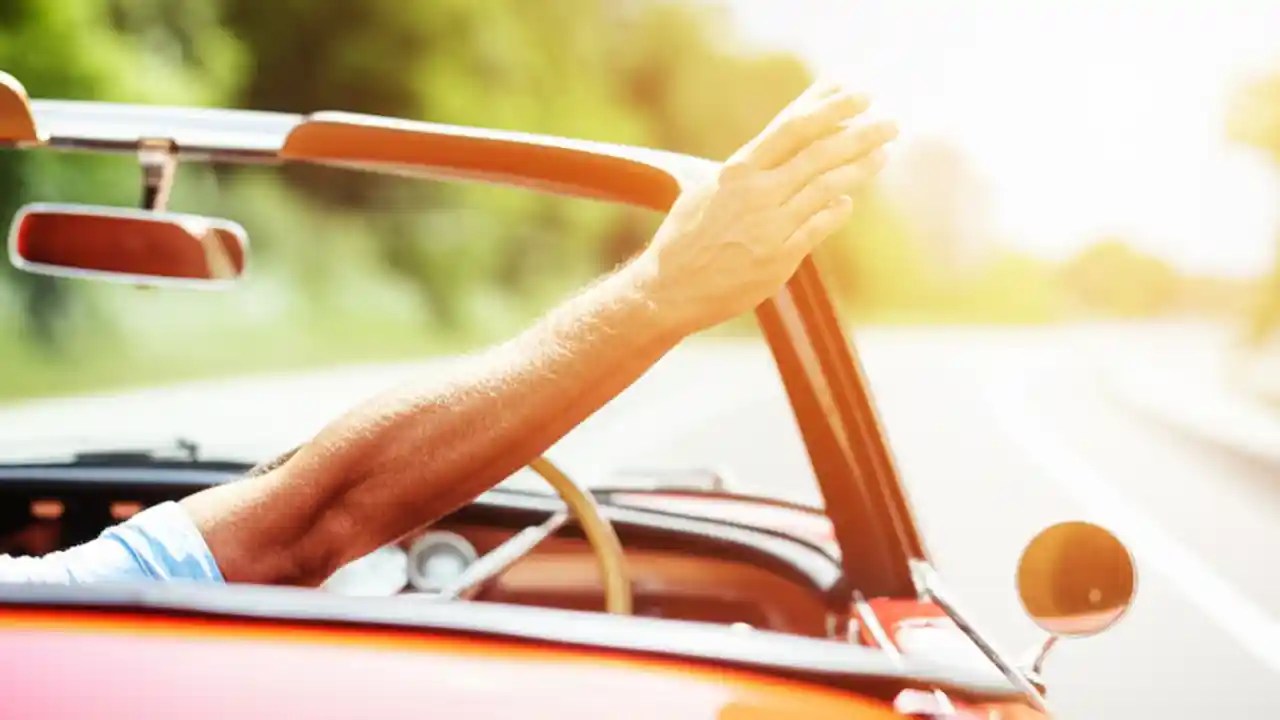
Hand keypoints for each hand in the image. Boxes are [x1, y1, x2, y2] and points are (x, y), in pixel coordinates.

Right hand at [633, 82, 896, 333]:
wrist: (669, 290)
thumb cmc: (687, 236)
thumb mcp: (710, 189)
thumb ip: (749, 168)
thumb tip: (785, 145)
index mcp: (737, 170)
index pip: (792, 127)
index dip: (829, 107)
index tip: (857, 93)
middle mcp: (755, 193)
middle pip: (819, 152)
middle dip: (860, 134)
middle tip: (890, 123)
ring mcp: (769, 226)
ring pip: (827, 187)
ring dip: (860, 168)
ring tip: (883, 154)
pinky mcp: (779, 259)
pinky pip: (819, 226)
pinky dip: (837, 210)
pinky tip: (848, 200)